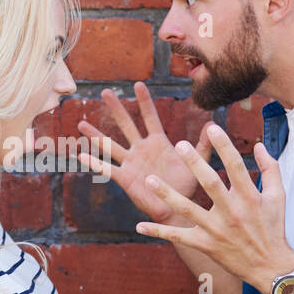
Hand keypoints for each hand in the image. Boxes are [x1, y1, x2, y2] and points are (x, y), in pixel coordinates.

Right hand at [75, 81, 213, 224]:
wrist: (178, 209)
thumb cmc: (187, 186)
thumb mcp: (196, 162)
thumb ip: (203, 144)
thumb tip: (212, 124)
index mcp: (158, 143)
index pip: (150, 117)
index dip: (144, 101)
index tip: (138, 84)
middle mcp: (142, 149)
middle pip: (126, 124)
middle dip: (116, 108)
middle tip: (105, 92)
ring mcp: (131, 163)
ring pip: (110, 145)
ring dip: (96, 135)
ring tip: (81, 124)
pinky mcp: (125, 178)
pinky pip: (107, 168)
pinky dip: (94, 162)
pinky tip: (81, 155)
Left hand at [134, 122, 293, 291]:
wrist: (269, 267)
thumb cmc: (273, 228)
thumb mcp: (278, 196)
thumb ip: (270, 168)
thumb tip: (259, 145)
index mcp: (249, 197)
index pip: (236, 166)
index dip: (224, 146)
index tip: (213, 127)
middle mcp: (232, 212)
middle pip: (210, 184)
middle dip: (194, 164)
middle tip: (179, 145)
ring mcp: (216, 230)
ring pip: (188, 210)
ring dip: (167, 195)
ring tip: (150, 180)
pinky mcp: (206, 245)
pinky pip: (179, 237)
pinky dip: (159, 232)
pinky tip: (139, 226)